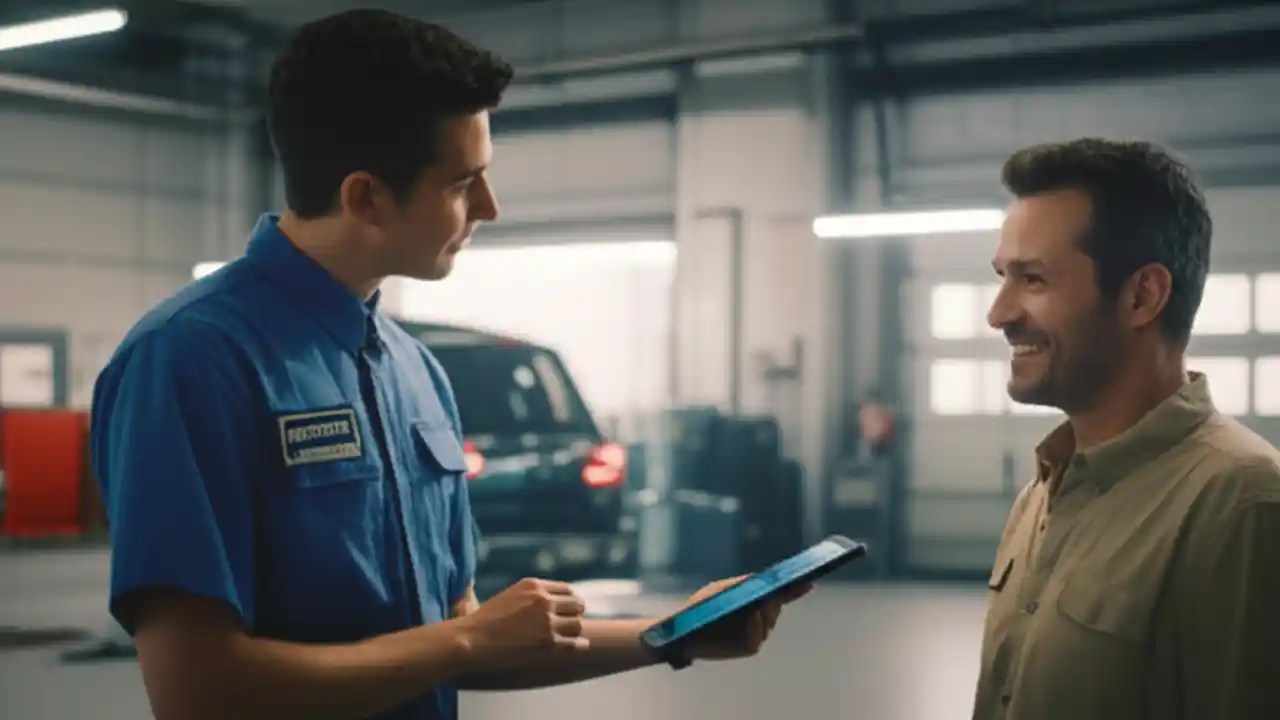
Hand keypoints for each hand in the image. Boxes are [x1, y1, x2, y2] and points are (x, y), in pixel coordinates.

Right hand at [457, 578, 587, 667]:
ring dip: (575, 630)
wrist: (472, 640)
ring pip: (578, 624)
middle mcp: (543, 600)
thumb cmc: (484, 620)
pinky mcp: (548, 643)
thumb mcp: (510, 594)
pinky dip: (579, 644)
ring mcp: (547, 622)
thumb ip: (530, 595)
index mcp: (534, 585)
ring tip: (571, 635)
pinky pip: (575, 642)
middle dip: (575, 613)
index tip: (569, 608)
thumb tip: (543, 597)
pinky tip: (580, 645)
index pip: (567, 589)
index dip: (570, 600)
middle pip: (577, 604)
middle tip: (571, 621)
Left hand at [680, 576, 811, 660]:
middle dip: (774, 600)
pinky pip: (758, 638)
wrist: (683, 630)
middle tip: (771, 593)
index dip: (794, 591)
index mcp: (754, 602)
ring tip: (755, 606)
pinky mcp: (747, 647)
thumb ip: (741, 583)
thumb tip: (760, 578)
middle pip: (776, 608)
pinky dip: (756, 627)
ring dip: (764, 614)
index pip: (779, 596)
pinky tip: (751, 619)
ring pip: (769, 622)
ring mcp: (754, 634)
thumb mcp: (720, 589)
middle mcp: (758, 618)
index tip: (807, 583)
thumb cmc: (701, 607)